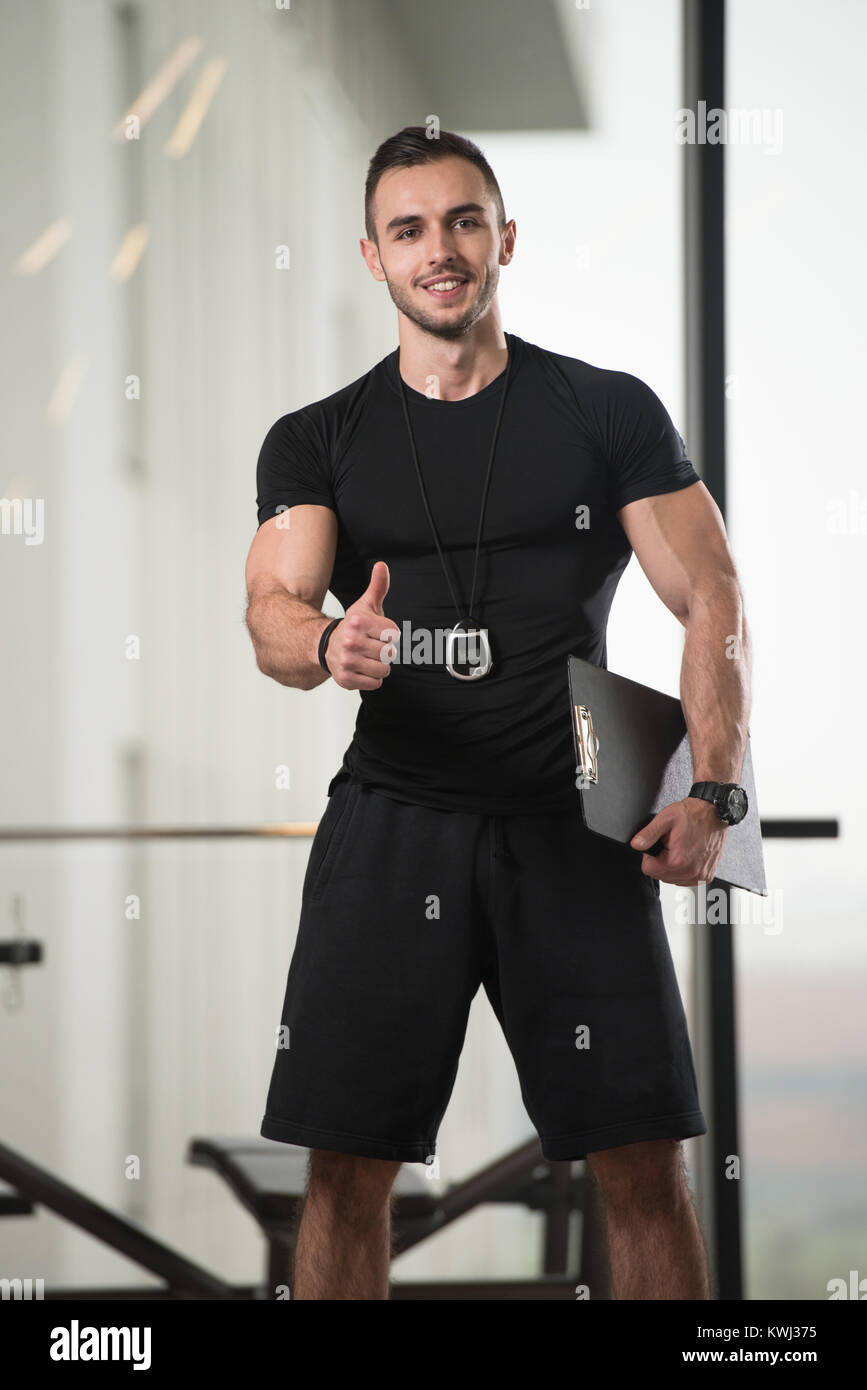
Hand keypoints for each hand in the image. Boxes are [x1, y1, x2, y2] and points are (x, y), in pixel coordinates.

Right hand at [324, 561, 399, 691]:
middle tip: (371, 646)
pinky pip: (375, 683)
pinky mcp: (346, 679)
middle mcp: (350, 641)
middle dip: (384, 651)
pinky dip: (371, 679)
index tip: (377, 632)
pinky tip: (361, 669)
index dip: (389, 634)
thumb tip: (382, 566)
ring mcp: (347, 661)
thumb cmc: (353, 627)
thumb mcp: (365, 606)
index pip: (394, 634)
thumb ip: (378, 587)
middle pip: (390, 653)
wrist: (327, 646)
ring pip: (384, 670)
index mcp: (358, 622)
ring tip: (367, 657)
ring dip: (379, 666)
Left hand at [630, 797, 727, 886]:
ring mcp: (699, 876)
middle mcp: (690, 872)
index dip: (650, 855)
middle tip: (671, 844)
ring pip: (672, 879)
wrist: (714, 814)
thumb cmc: (693, 815)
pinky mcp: (706, 876)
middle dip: (661, 861)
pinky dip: (683, 870)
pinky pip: (685, 880)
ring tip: (680, 848)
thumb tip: (636, 845)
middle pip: (660, 875)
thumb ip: (648, 834)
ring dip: (672, 866)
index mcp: (677, 861)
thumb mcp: (665, 819)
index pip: (648, 869)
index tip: (660, 844)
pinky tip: (688, 855)